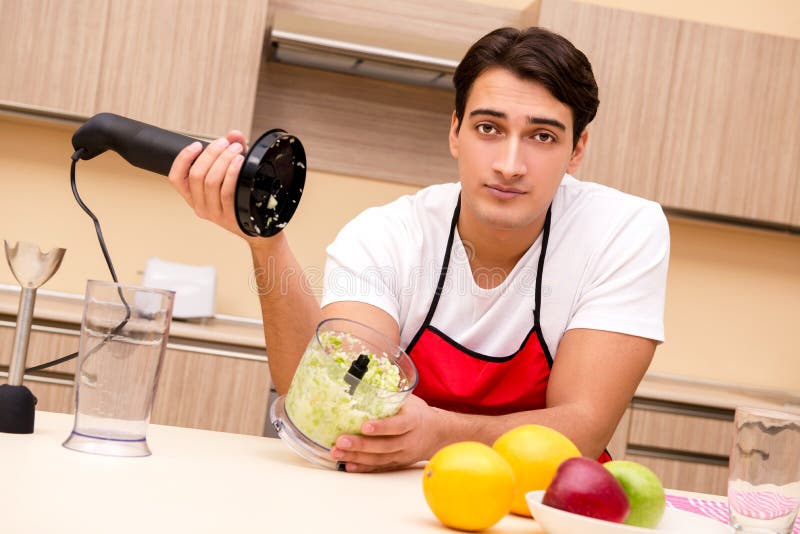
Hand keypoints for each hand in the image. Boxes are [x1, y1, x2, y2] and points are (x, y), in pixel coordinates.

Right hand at [167, 130, 261, 244]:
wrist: (259, 227)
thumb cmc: (241, 198)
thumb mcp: (232, 174)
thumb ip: (231, 152)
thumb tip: (233, 134)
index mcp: (194, 197)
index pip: (176, 178)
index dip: (183, 159)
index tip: (196, 145)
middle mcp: (200, 207)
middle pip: (197, 175)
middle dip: (211, 153)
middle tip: (225, 143)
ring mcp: (215, 214)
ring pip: (211, 181)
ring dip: (224, 160)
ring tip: (236, 149)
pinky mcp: (230, 217)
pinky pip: (227, 191)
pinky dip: (232, 173)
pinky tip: (240, 162)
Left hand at [330, 395, 443, 472]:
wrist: (438, 435)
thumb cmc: (419, 414)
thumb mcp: (409, 401)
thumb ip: (390, 396)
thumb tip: (363, 385)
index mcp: (413, 421)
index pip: (397, 426)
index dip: (381, 427)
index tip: (364, 426)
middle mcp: (408, 440)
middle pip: (384, 446)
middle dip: (361, 445)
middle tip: (340, 442)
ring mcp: (403, 454)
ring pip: (379, 459)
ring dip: (356, 457)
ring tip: (337, 453)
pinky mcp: (397, 463)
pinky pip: (379, 467)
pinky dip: (363, 467)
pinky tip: (348, 465)